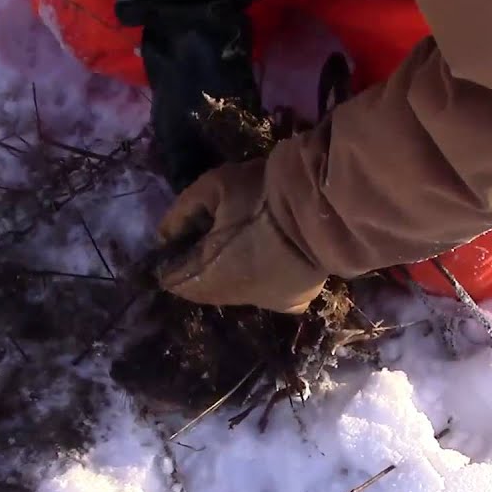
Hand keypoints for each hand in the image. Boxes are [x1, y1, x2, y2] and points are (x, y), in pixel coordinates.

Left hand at [154, 157, 326, 314]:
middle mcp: (235, 299)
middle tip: (215, 231)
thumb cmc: (264, 195)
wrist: (327, 207)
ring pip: (236, 291)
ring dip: (232, 272)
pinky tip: (269, 256)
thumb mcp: (214, 187)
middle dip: (202, 264)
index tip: (184, 233)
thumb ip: (182, 211)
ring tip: (244, 240)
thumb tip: (164, 234)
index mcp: (209, 277)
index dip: (172, 255)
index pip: (171, 280)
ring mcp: (267, 304)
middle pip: (204, 288)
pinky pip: (269, 293)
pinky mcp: (295, 302)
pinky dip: (263, 278)